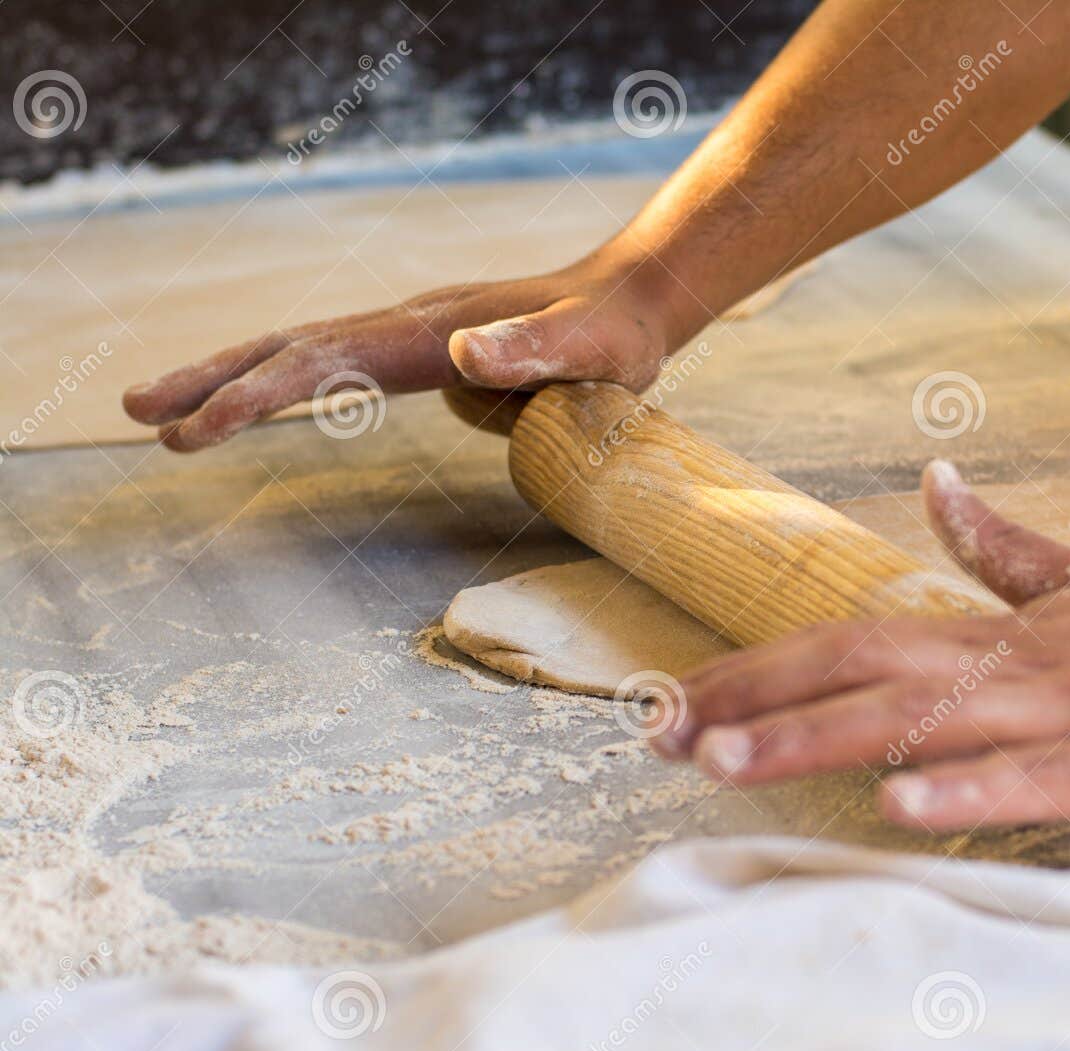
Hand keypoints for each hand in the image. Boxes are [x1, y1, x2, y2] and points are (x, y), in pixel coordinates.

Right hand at [121, 254, 688, 450]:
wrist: (632, 301)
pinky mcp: (422, 351)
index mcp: (434, 333)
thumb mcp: (592, 354)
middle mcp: (410, 325)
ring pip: (305, 353)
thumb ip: (534, 355)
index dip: (256, 398)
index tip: (193, 430)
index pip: (326, 366)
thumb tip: (461, 351)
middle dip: (212, 383)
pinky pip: (337, 368)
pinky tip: (257, 399)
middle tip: (136, 414)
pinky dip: (283, 382)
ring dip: (232, 380)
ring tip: (163, 413)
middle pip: (292, 350)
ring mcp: (411, 334)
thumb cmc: (615, 338)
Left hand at [651, 461, 1069, 830]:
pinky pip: (1037, 777)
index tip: (675, 700)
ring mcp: (1061, 710)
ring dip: (820, 737)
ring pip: (924, 719)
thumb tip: (941, 482)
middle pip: (858, 674)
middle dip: (753, 704)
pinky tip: (901, 804)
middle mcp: (1004, 665)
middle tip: (656, 737)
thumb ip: (998, 544)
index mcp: (987, 634)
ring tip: (727, 763)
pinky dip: (969, 787)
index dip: (758, 669)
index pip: (848, 641)